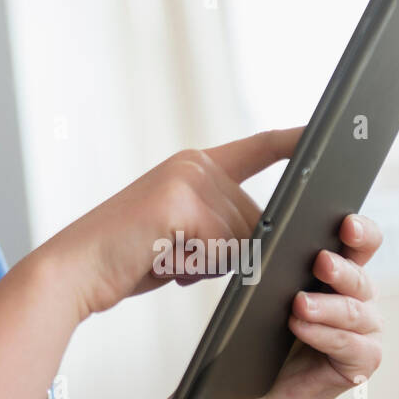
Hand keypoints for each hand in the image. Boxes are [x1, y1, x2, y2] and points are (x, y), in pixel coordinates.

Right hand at [36, 126, 304, 319]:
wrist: (76, 267)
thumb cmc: (129, 256)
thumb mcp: (185, 234)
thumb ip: (223, 225)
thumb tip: (267, 237)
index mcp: (194, 165)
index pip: (258, 149)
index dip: (293, 141)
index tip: (322, 131)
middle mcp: (194, 164)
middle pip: (257, 218)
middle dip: (229, 253)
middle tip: (177, 258)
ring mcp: (187, 179)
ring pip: (242, 237)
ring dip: (211, 263)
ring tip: (165, 258)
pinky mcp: (179, 202)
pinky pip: (222, 247)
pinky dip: (200, 266)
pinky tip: (166, 262)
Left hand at [240, 213, 384, 398]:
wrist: (255, 383)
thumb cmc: (264, 330)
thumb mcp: (268, 291)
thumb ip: (278, 266)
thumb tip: (269, 240)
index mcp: (341, 272)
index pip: (362, 243)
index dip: (360, 231)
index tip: (346, 222)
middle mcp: (360, 298)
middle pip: (359, 277)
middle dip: (340, 269)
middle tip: (320, 262)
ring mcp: (365, 332)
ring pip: (354, 312)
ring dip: (326, 306)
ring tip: (299, 303)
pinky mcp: (361, 363)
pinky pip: (349, 345)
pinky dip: (323, 334)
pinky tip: (300, 327)